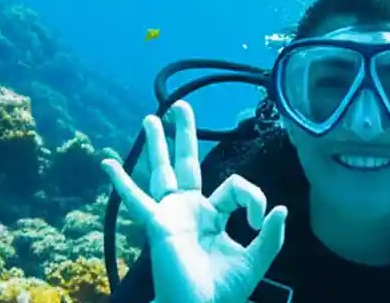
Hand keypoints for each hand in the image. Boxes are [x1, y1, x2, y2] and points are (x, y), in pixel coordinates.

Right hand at [102, 102, 287, 302]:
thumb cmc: (223, 291)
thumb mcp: (255, 260)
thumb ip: (270, 235)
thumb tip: (281, 208)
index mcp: (214, 216)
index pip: (235, 187)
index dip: (253, 196)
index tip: (260, 220)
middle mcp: (191, 210)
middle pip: (188, 163)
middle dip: (185, 133)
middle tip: (180, 105)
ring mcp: (172, 215)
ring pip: (163, 172)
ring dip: (157, 144)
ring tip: (151, 117)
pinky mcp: (159, 225)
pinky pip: (137, 200)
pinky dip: (122, 183)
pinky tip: (108, 163)